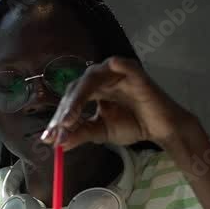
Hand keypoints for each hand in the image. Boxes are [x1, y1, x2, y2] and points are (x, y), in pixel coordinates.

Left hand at [41, 56, 200, 154]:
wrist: (161, 129)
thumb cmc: (132, 125)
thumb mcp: (101, 132)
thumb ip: (80, 134)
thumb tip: (58, 143)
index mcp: (93, 89)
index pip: (69, 100)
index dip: (58, 119)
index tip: (48, 138)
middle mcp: (102, 78)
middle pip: (75, 89)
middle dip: (64, 112)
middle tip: (57, 131)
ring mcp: (117, 72)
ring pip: (89, 79)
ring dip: (77, 100)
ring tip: (69, 120)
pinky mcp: (133, 71)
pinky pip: (119, 65)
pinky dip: (108, 71)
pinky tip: (94, 84)